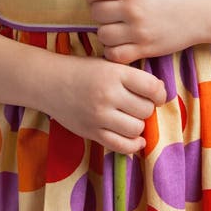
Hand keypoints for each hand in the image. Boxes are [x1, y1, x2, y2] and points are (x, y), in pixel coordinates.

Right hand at [45, 53, 166, 154]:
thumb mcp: (108, 64)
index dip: (160, 94)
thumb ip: (132, 77)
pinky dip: (133, 145)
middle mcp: (108, 95)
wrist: (50, 82)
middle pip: (145, 110)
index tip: (156, 95)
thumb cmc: (83, 70)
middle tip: (138, 105)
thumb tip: (160, 93)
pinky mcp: (92, 133)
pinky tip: (135, 138)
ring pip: (136, 129)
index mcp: (115, 74)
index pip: (152, 88)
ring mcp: (99, 116)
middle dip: (147, 109)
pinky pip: (121, 146)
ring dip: (138, 125)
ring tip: (131, 118)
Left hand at [86, 0, 195, 63]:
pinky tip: (121, 43)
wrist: (200, 12)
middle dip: (99, 12)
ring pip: (103, 35)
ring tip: (117, 28)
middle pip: (96, 13)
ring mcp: (139, 31)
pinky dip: (113, 51)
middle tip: (110, 12)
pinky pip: (115, 55)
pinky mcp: (145, 49)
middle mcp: (133, 9)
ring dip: (106, 32)